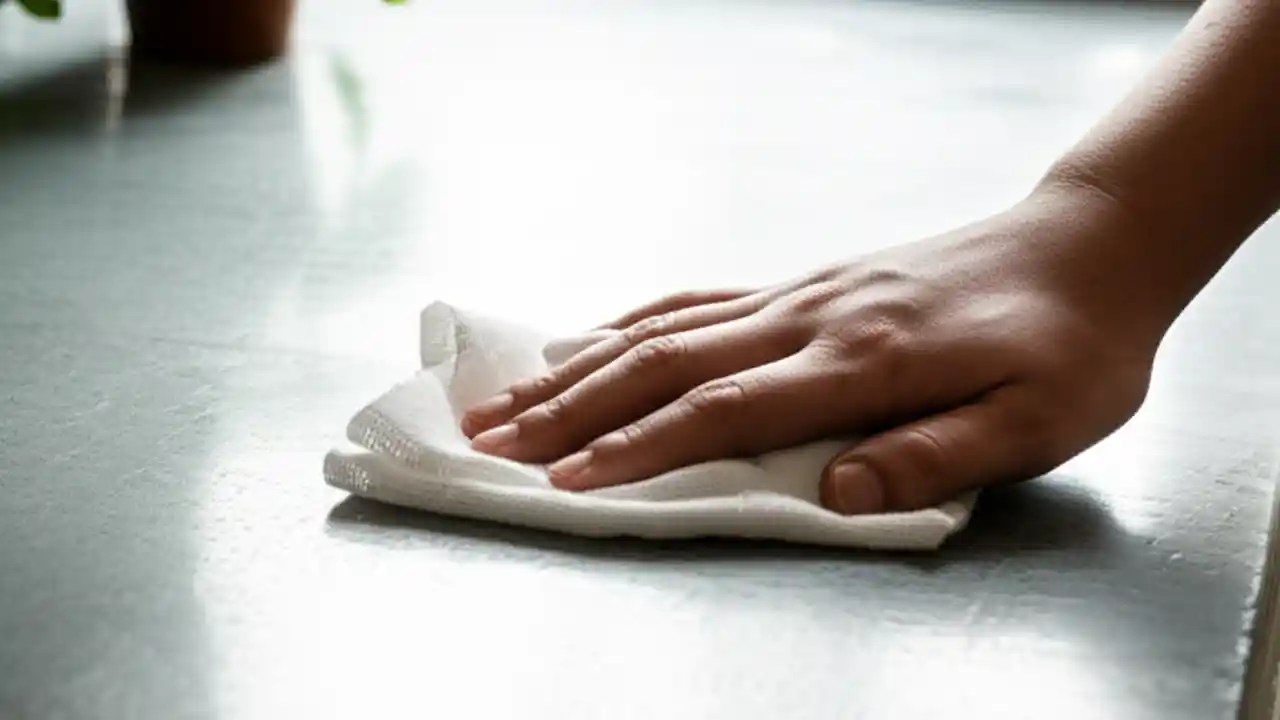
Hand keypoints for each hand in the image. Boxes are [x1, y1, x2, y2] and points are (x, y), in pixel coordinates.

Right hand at [461, 185, 1164, 513]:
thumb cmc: (1069, 347)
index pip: (723, 409)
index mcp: (862, 361)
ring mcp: (802, 294)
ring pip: (667, 326)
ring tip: (509, 395)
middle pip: (666, 363)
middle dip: (571, 407)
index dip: (639, 448)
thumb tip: (838, 489)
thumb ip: (934, 453)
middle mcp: (813, 318)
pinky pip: (700, 299)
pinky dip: (632, 320)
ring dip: (581, 365)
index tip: (566, 481)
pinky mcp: (807, 284)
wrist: (1089, 248)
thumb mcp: (1036, 420)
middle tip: (493, 440)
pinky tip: (591, 337)